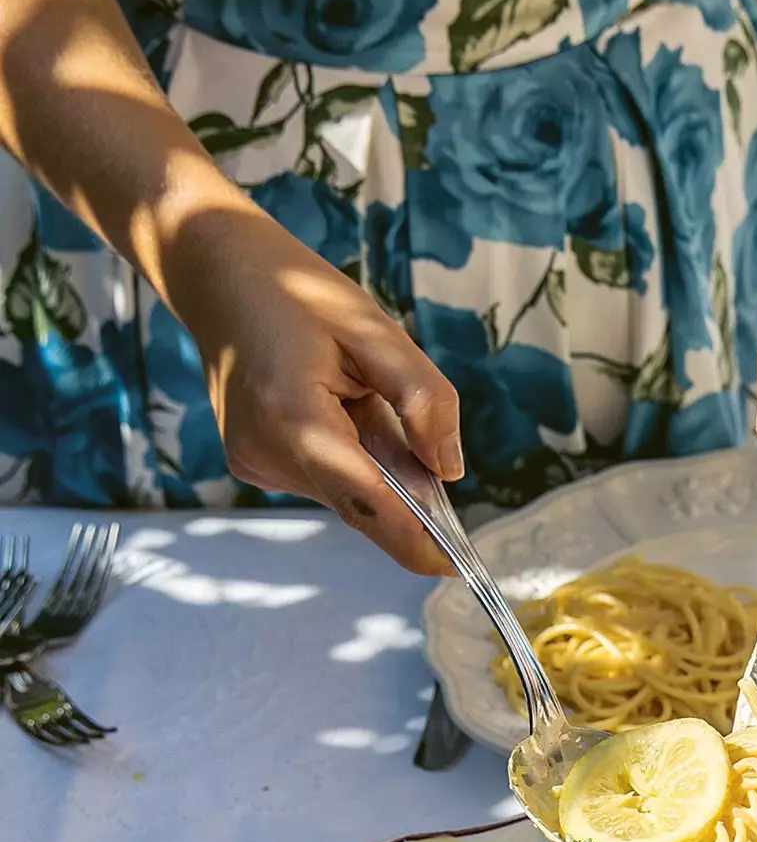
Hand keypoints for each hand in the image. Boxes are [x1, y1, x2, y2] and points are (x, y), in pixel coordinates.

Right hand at [167, 205, 462, 573]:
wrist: (216, 272)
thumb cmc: (295, 291)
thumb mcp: (374, 330)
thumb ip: (422, 401)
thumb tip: (450, 471)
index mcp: (293, 420)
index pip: (368, 502)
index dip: (415, 541)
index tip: (455, 569)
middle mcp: (266, 455)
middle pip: (361, 502)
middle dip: (406, 491)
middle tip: (423, 440)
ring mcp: (254, 464)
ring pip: (346, 490)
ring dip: (376, 463)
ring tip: (358, 392)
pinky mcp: (254, 461)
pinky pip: (324, 476)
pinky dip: (351, 456)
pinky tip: (340, 404)